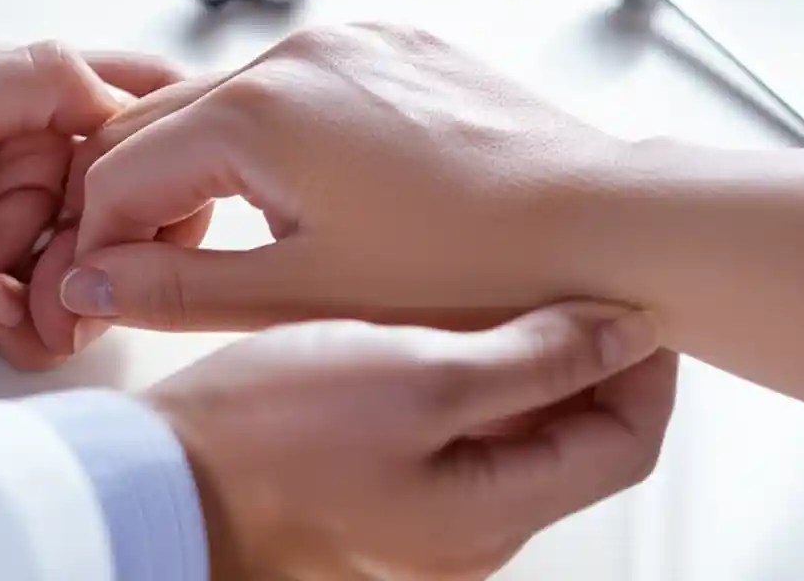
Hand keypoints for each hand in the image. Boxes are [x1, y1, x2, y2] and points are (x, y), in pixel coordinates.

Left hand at [0, 43, 180, 369]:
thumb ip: (42, 81)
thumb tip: (131, 98)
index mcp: (29, 109)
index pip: (137, 112)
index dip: (170, 150)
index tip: (172, 188)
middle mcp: (30, 172)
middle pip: (133, 210)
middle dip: (124, 245)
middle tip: (88, 261)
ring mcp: (11, 238)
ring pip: (98, 276)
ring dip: (78, 296)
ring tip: (29, 296)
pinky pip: (48, 326)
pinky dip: (34, 330)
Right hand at [41, 24, 624, 347]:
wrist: (599, 225)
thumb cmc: (470, 270)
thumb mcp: (306, 296)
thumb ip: (180, 288)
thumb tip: (95, 280)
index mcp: (261, 112)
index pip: (124, 167)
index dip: (101, 236)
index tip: (108, 286)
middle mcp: (300, 54)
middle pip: (166, 119)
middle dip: (143, 193)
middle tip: (151, 265)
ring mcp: (356, 42)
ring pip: (235, 98)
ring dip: (209, 162)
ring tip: (230, 236)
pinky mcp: (400, 47)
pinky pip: (305, 84)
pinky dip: (277, 134)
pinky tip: (305, 191)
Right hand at [145, 303, 676, 579]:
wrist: (159, 482)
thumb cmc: (271, 437)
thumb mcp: (417, 381)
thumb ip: (533, 362)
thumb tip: (625, 332)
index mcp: (494, 513)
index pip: (627, 443)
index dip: (645, 366)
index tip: (631, 296)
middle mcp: (471, 526)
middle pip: (577, 438)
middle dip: (589, 360)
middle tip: (575, 278)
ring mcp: (425, 511)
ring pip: (518, 431)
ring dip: (529, 362)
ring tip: (512, 285)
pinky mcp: (382, 484)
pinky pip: (459, 431)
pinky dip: (471, 376)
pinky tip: (441, 322)